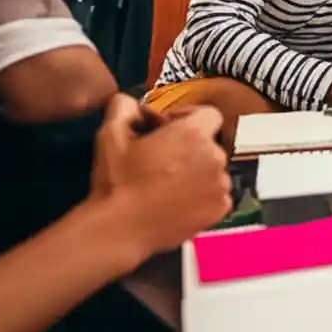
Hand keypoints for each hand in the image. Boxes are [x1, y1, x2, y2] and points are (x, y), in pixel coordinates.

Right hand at [90, 96, 230, 255]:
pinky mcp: (221, 209)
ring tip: (168, 183)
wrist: (120, 229)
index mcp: (194, 133)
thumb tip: (133, 103)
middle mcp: (215, 156)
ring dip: (197, 171)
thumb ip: (124, 106)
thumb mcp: (110, 133)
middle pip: (210, 142)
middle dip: (190, 146)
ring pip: (213, 169)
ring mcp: (221, 185)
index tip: (168, 130)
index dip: (189, 117)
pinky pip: (217, 193)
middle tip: (163, 158)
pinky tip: (178, 201)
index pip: (209, 113)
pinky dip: (203, 195)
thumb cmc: (117, 179)